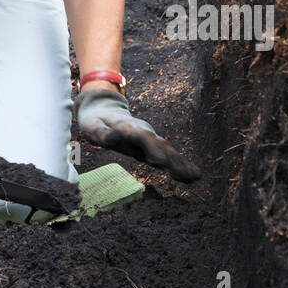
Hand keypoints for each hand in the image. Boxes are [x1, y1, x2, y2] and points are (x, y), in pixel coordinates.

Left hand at [75, 87, 201, 183]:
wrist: (104, 109)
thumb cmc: (95, 121)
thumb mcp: (92, 127)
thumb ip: (103, 134)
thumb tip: (115, 139)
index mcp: (128, 127)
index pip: (142, 137)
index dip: (152, 148)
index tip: (160, 163)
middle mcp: (143, 131)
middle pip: (160, 144)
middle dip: (172, 160)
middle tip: (183, 175)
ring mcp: (150, 138)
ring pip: (168, 150)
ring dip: (180, 164)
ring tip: (194, 178)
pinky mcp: (152, 146)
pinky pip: (168, 155)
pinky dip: (181, 165)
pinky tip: (193, 177)